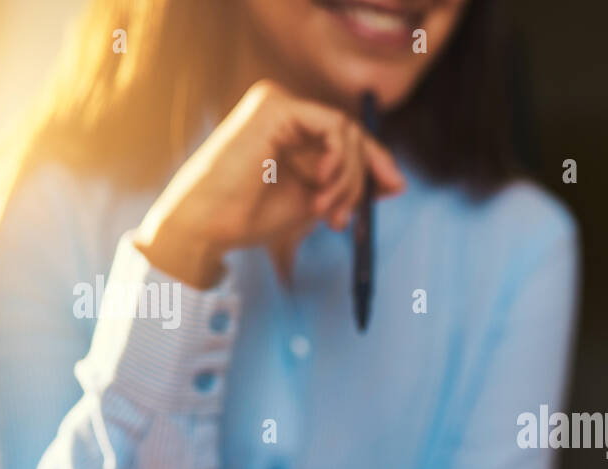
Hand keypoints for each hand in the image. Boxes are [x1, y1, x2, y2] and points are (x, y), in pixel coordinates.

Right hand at [134, 79, 404, 287]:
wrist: (210, 225)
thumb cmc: (250, 216)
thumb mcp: (315, 200)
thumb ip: (350, 186)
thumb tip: (397, 181)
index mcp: (290, 129)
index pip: (348, 137)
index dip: (376, 163)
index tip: (393, 191)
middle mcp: (284, 109)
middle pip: (352, 135)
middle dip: (359, 181)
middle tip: (341, 220)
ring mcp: (278, 102)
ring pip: (348, 132)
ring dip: (348, 178)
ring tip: (325, 210)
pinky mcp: (276, 106)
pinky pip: (335, 127)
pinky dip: (340, 160)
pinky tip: (321, 184)